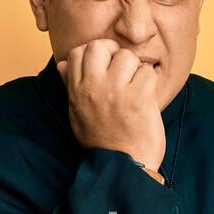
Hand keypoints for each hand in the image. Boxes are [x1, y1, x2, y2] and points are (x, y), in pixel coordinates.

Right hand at [55, 39, 164, 170]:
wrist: (122, 168)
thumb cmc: (102, 142)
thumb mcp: (77, 114)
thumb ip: (71, 86)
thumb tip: (62, 64)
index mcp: (76, 91)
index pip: (78, 52)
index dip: (94, 53)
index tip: (105, 66)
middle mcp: (92, 87)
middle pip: (100, 46)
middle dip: (114, 53)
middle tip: (123, 71)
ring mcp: (115, 91)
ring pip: (127, 56)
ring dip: (135, 70)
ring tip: (135, 88)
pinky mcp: (138, 97)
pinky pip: (148, 72)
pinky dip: (150, 83)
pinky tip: (146, 99)